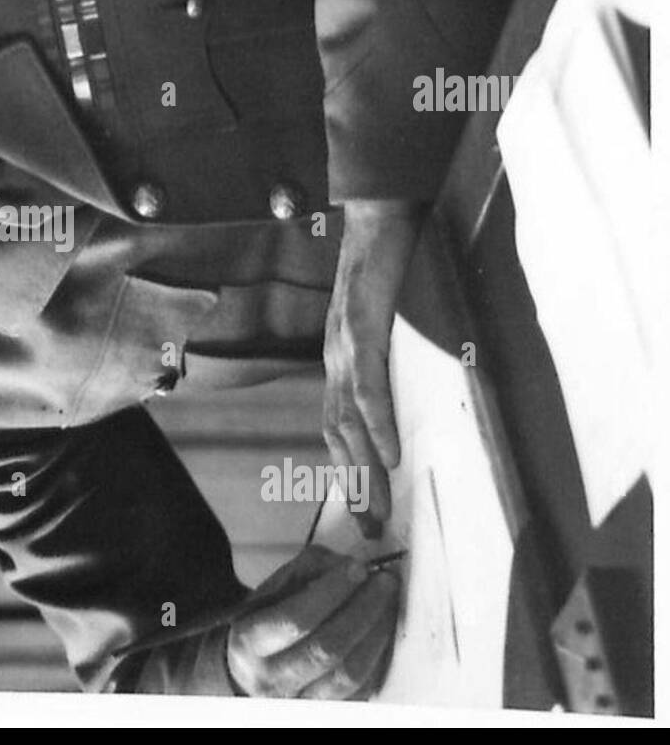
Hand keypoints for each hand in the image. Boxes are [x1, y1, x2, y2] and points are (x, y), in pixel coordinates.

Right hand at [226, 545, 399, 698]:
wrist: (253, 667)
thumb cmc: (265, 622)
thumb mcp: (271, 589)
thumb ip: (306, 570)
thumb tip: (347, 567)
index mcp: (249, 641)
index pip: (294, 619)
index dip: (330, 592)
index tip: (356, 568)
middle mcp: (270, 677)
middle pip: (326, 648)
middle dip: (362, 609)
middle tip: (383, 582)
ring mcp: (300, 700)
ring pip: (348, 674)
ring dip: (377, 633)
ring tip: (388, 604)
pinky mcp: (327, 710)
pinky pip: (363, 688)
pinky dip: (379, 657)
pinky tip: (383, 631)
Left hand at [322, 199, 423, 528]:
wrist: (379, 215)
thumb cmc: (386, 266)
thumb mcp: (384, 321)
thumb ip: (387, 355)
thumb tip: (409, 389)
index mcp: (339, 361)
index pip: (338, 427)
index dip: (348, 469)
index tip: (362, 508)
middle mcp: (334, 361)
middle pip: (338, 436)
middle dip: (353, 485)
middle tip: (368, 530)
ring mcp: (344, 348)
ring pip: (349, 423)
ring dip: (363, 470)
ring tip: (377, 510)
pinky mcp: (361, 333)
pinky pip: (369, 390)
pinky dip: (378, 426)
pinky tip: (392, 455)